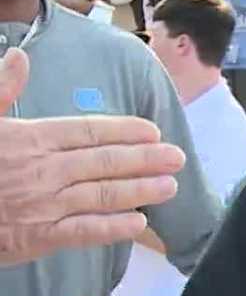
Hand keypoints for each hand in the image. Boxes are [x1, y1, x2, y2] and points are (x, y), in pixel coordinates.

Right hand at [0, 49, 184, 265]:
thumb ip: (0, 89)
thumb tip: (20, 57)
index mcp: (30, 139)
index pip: (88, 131)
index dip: (124, 131)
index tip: (152, 131)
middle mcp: (43, 171)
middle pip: (105, 162)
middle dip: (145, 160)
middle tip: (177, 157)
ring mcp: (43, 205)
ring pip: (102, 195)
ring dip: (140, 191)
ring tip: (169, 187)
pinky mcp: (37, 238)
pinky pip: (84, 232)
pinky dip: (113, 228)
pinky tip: (137, 223)